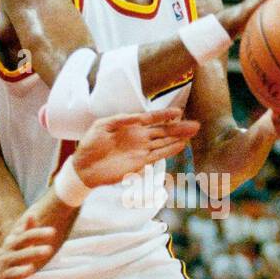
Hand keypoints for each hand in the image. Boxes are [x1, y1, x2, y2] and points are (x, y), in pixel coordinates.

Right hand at [0, 214, 57, 278]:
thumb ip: (25, 230)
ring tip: (31, 269)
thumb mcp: (14, 242)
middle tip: (48, 250)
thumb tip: (33, 214)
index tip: (53, 231)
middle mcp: (6, 259)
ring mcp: (3, 273)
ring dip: (21, 271)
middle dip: (33, 252)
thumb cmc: (7, 256)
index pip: (25, 238)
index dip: (38, 234)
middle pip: (20, 255)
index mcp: (11, 247)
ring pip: (12, 272)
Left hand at [75, 111, 199, 186]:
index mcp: (130, 125)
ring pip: (163, 142)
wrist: (84, 167)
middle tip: (195, 125)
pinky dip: (169, 151)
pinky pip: (158, 155)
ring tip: (192, 133)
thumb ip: (122, 120)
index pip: (152, 118)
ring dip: (178, 138)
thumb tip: (139, 116)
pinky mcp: (139, 163)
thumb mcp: (103, 125)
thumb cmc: (91, 144)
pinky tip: (180, 146)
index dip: (165, 115)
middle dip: (179, 128)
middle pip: (162, 131)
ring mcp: (140, 150)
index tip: (178, 111)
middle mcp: (138, 137)